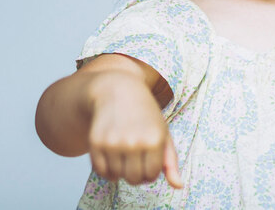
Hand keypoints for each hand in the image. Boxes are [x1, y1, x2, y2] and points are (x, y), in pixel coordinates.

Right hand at [87, 70, 182, 188]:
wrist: (117, 89)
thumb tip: (178, 186)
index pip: (151, 175)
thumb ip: (171, 161)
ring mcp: (113, 142)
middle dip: (135, 171)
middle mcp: (133, 142)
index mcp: (154, 139)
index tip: (147, 154)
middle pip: (134, 179)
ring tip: (123, 150)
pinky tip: (111, 154)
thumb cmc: (144, 113)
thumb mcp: (162, 132)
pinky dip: (105, 168)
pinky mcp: (96, 142)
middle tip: (134, 153)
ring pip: (117, 176)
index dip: (149, 168)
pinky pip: (100, 171)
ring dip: (119, 168)